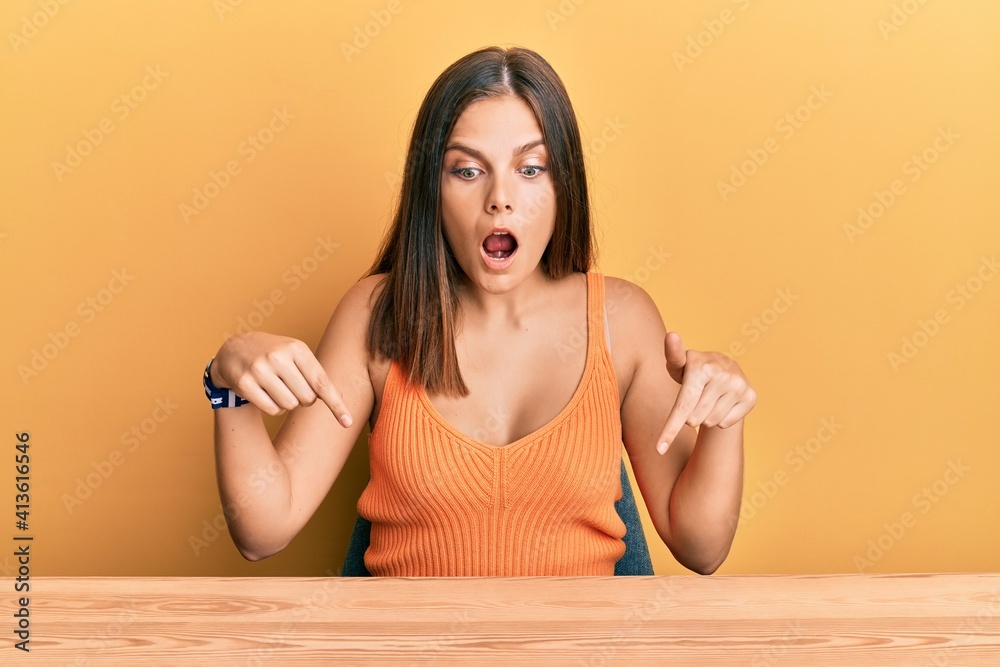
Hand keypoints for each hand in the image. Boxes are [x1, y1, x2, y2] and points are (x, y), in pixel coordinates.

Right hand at [212, 331, 353, 426]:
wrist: (234, 350)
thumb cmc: (274, 355)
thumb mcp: (295, 354)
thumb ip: (315, 374)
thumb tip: (338, 399)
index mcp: (297, 348)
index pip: (321, 382)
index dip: (336, 404)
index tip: (347, 423)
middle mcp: (278, 357)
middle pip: (307, 398)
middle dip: (304, 399)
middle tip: (292, 387)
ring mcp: (260, 370)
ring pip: (290, 406)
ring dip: (288, 404)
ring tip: (277, 388)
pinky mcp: (245, 384)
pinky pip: (272, 410)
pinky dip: (273, 408)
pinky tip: (265, 394)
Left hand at [657, 331, 755, 453]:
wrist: (723, 369)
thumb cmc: (692, 371)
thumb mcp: (679, 365)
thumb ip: (672, 354)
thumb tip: (672, 336)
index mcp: (701, 366)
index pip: (682, 406)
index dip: (669, 430)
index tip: (659, 450)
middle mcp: (723, 374)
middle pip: (694, 419)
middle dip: (689, 415)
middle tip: (694, 398)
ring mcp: (739, 385)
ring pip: (710, 422)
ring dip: (704, 416)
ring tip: (708, 399)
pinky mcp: (751, 396)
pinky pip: (725, 423)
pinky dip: (719, 418)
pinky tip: (722, 402)